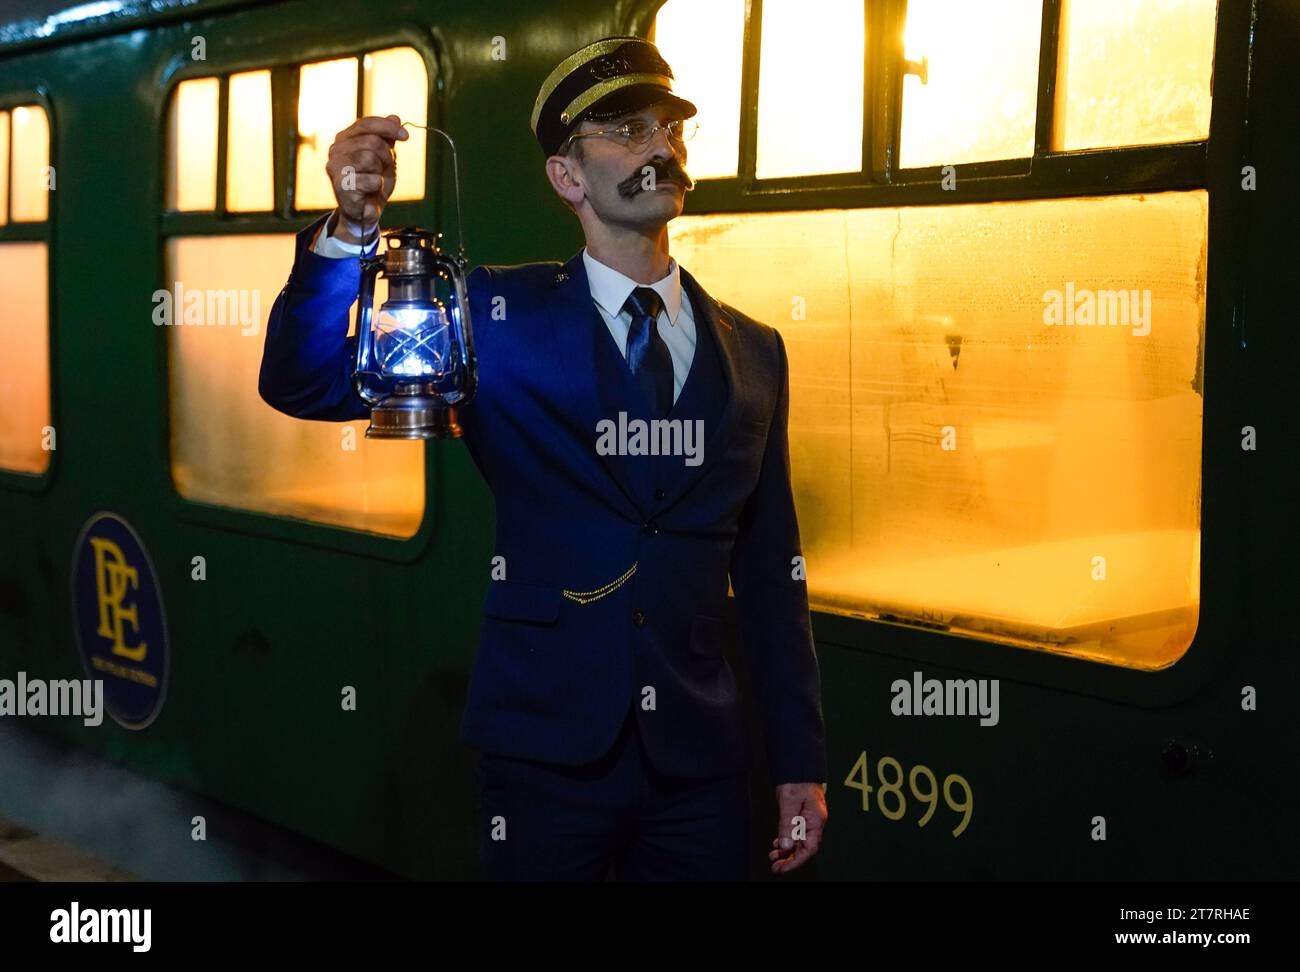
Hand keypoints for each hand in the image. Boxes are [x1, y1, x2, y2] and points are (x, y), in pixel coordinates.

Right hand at [325, 114, 407, 242]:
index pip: (366, 123)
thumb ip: (387, 138)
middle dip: (386, 155)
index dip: (388, 127)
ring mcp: (336, 168)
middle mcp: (336, 150)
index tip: (406, 136)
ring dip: (381, 170)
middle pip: (371, 141)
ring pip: (369, 158)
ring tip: (376, 179)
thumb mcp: (384, 157)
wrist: (365, 211)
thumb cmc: (372, 182)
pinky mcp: (341, 186)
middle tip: (385, 168)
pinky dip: (378, 186)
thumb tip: (395, 117)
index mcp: (344, 138)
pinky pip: (372, 180)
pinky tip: (371, 191)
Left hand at [769, 782, 826, 873]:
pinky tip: (776, 844)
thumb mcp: (789, 802)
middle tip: (775, 867)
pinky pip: (795, 834)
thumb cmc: (797, 780)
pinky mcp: (801, 816)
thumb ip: (787, 824)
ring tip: (772, 857)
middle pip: (804, 848)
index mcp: (816, 820)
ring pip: (799, 842)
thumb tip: (785, 846)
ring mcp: (808, 820)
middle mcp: (814, 823)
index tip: (783, 868)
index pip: (809, 848)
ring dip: (786, 851)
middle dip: (790, 859)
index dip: (796, 861)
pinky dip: (785, 841)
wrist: (799, 765)